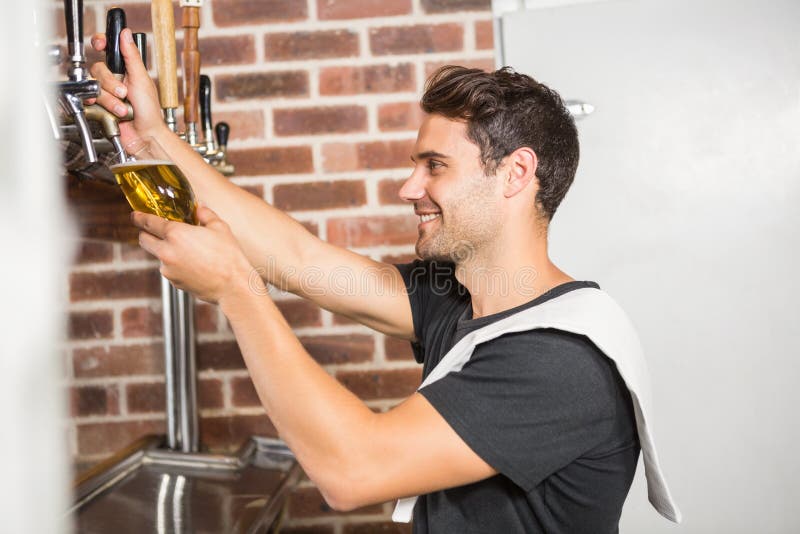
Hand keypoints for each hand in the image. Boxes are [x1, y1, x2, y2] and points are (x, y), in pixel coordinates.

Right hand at [89, 28, 166, 144]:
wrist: (145, 136)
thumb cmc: (150, 112)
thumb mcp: (142, 80)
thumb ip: (132, 56)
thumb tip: (126, 34)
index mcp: (126, 70)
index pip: (108, 50)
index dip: (100, 43)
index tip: (100, 44)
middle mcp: (114, 80)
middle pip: (98, 69)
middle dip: (111, 83)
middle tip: (124, 93)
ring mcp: (106, 93)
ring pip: (94, 86)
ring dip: (110, 100)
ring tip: (123, 109)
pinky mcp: (98, 106)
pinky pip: (88, 99)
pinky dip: (99, 106)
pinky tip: (109, 111)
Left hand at [132, 206, 253, 303]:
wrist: (232, 286)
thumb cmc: (229, 256)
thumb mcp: (220, 228)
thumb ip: (206, 214)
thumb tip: (199, 208)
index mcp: (176, 233)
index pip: (149, 222)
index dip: (139, 217)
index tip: (135, 215)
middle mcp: (167, 251)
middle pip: (144, 239)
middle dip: (146, 233)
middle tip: (154, 230)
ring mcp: (168, 268)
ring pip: (158, 255)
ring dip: (165, 250)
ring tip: (187, 251)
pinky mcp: (173, 281)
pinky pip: (169, 269)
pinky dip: (175, 265)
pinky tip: (192, 264)